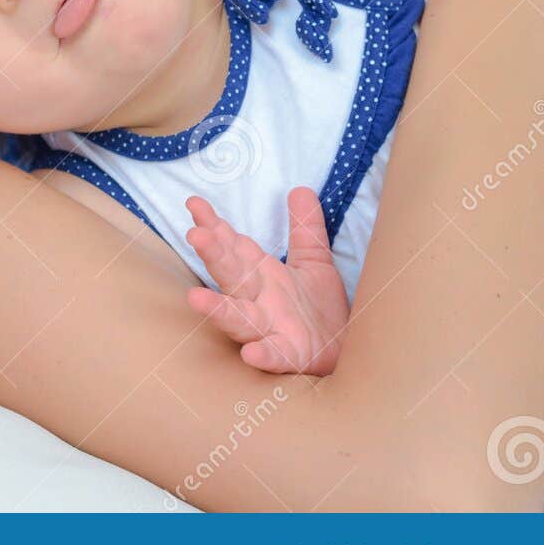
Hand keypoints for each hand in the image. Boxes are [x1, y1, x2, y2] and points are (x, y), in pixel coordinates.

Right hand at [184, 187, 348, 375]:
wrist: (348, 354)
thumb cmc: (320, 310)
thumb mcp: (314, 262)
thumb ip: (305, 229)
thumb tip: (300, 189)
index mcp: (262, 274)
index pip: (233, 245)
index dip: (214, 226)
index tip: (194, 204)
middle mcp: (259, 299)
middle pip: (232, 274)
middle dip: (214, 256)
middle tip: (195, 235)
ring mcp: (270, 328)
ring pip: (239, 317)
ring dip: (218, 309)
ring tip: (196, 298)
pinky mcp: (290, 355)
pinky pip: (273, 355)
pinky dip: (262, 354)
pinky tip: (250, 352)